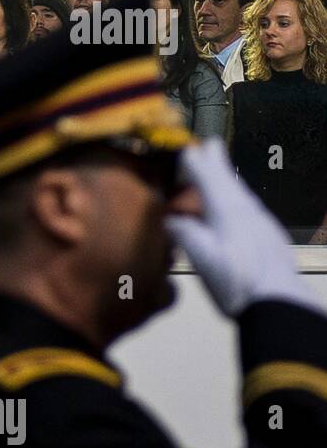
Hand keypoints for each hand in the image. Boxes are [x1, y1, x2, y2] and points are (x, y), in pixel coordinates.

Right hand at [164, 139, 322, 317]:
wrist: (279, 303)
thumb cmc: (235, 281)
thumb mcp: (201, 258)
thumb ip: (184, 233)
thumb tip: (169, 219)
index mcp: (226, 211)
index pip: (208, 178)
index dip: (196, 163)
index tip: (186, 149)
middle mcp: (246, 211)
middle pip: (229, 180)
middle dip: (217, 162)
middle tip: (211, 144)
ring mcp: (262, 223)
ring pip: (242, 194)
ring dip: (228, 180)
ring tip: (221, 172)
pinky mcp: (270, 237)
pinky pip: (250, 208)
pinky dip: (238, 198)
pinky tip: (238, 209)